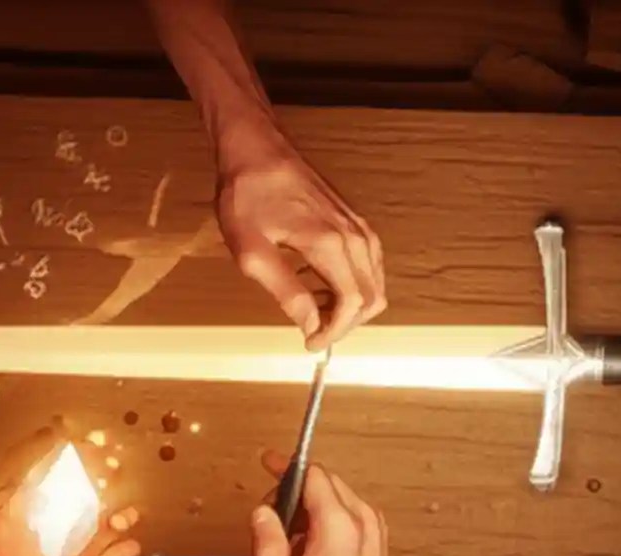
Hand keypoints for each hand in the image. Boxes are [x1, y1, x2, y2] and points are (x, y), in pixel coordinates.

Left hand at [0, 468, 140, 555]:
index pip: (40, 479)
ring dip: (117, 513)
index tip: (79, 440)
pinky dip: (122, 550)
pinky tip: (126, 550)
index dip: (59, 458)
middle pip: (77, 495)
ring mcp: (65, 554)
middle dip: (98, 477)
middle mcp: (43, 531)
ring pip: (100, 523)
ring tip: (126, 514)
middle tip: (114, 465)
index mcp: (14, 520)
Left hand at [217, 126, 386, 350]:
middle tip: (310, 328)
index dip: (334, 331)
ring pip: (374, 282)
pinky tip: (318, 280)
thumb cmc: (246, 195)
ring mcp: (358, 225)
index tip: (310, 342)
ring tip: (311, 304)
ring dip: (349, 305)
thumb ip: (285, 292)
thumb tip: (309, 325)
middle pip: (372, 298)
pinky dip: (352, 283)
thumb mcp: (251, 251)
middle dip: (344, 323)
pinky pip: (369, 264)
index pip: (352, 304)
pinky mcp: (355, 219)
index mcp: (330, 244)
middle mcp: (354, 235)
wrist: (256, 148)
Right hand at [250, 451, 392, 555]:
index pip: (314, 476)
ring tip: (286, 540)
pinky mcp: (380, 552)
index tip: (269, 463)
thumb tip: (262, 513)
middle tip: (269, 515)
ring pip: (341, 500)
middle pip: (328, 484)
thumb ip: (268, 545)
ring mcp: (378, 539)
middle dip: (296, 491)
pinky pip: (352, 519)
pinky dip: (328, 522)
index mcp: (340, 531)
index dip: (287, 467)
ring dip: (312, 508)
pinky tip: (308, 551)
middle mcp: (366, 528)